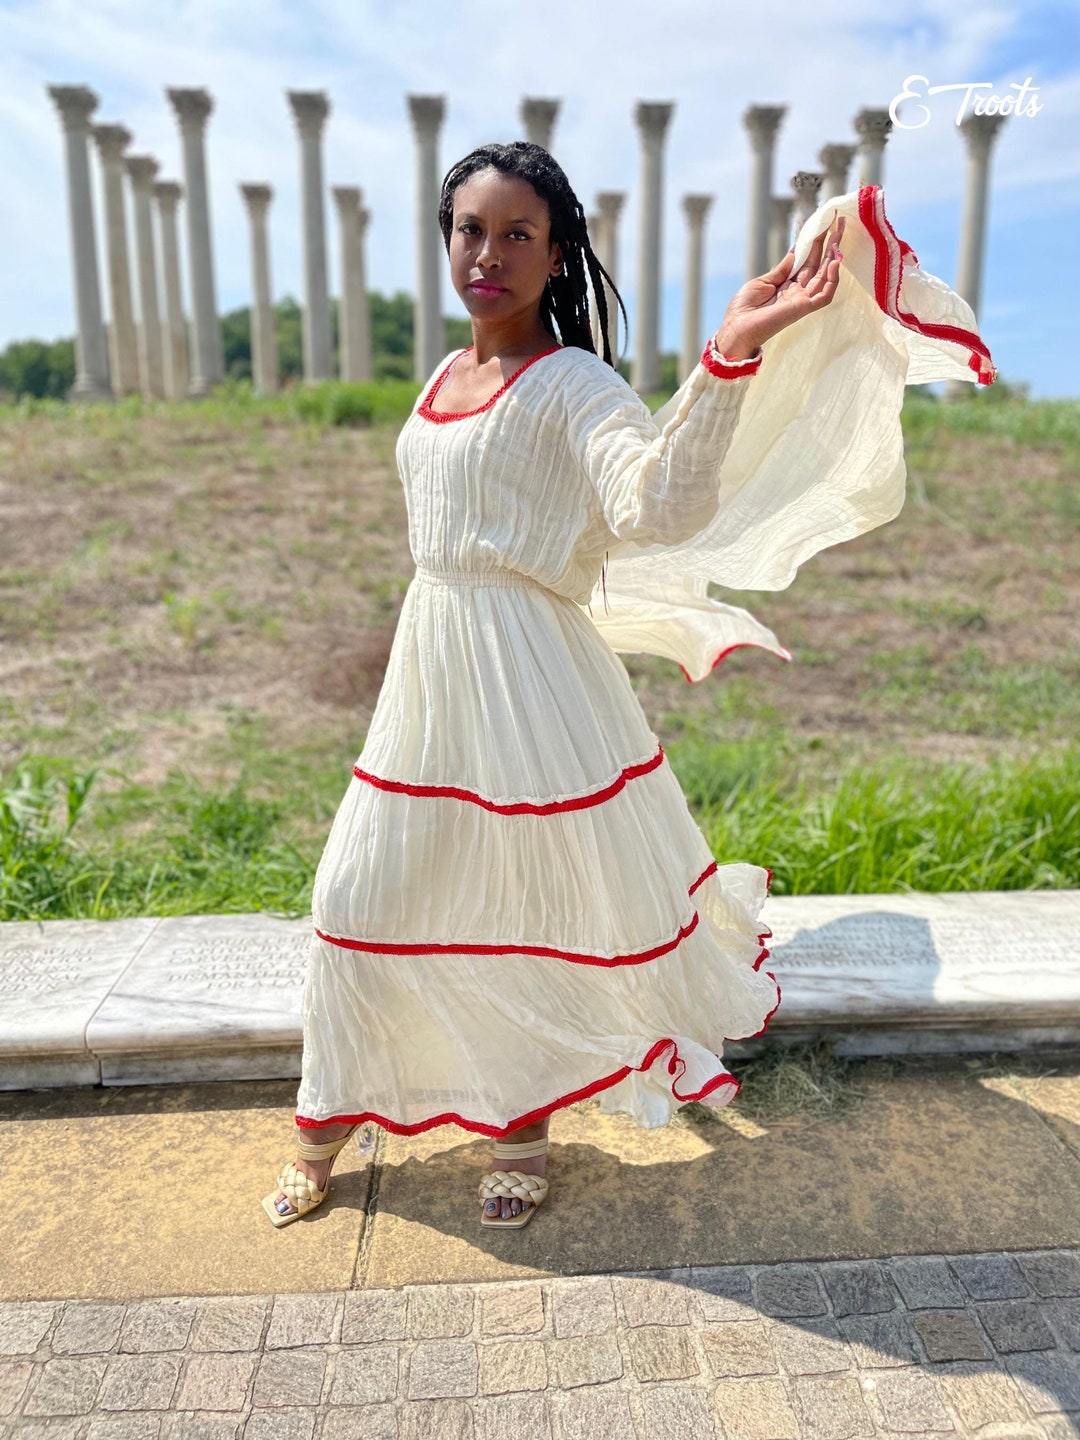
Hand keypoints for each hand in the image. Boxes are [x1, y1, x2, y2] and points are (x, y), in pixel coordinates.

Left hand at [712, 215, 844, 359]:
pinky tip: (835, 263)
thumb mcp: (762, 282)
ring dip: (833, 256)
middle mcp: (797, 292)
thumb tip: (795, 252)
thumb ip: (781, 269)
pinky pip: (824, 295)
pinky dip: (831, 281)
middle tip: (839, 224)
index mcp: (787, 285)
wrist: (736, 328)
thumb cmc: (744, 308)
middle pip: (818, 265)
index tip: (822, 226)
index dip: (815, 244)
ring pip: (824, 277)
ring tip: (838, 236)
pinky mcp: (803, 309)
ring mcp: (801, 300)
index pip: (806, 261)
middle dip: (829, 245)